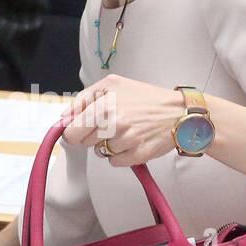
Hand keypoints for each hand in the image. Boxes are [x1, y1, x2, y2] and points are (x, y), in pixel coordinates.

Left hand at [61, 74, 184, 167]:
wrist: (179, 113)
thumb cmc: (146, 98)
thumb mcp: (113, 84)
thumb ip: (84, 98)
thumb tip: (65, 118)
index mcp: (104, 105)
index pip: (72, 131)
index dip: (75, 131)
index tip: (83, 128)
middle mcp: (114, 123)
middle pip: (85, 143)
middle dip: (94, 135)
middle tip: (113, 124)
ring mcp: (126, 140)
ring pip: (100, 152)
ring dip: (110, 144)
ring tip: (127, 131)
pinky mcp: (137, 155)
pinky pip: (115, 162)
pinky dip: (121, 155)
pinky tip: (133, 142)